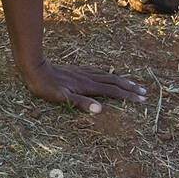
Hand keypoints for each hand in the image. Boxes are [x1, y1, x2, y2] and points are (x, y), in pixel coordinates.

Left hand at [22, 60, 146, 113]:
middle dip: (129, 87)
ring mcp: (82, 73)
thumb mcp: (62, 98)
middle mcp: (88, 78)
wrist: (33, 67)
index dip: (127, 96)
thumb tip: (100, 110)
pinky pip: (97, 72)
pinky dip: (107, 75)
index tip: (142, 99)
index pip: (113, 91)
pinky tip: (106, 76)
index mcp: (87, 86)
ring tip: (132, 84)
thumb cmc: (45, 86)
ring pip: (106, 76)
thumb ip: (81, 103)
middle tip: (144, 92)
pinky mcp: (76, 71)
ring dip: (121, 80)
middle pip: (113, 81)